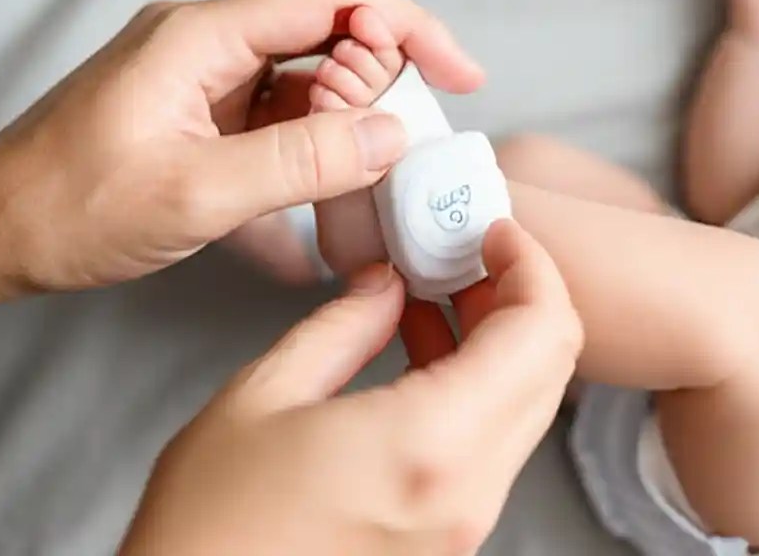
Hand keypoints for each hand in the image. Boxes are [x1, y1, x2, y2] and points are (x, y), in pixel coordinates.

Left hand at [0, 0, 483, 294]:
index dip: (407, 25)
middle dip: (378, 83)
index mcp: (200, 37)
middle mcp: (205, 43)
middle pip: (326, 32)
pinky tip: (328, 195)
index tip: (459, 73)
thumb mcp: (194, 194)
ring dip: (347, 120)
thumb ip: (300, 162)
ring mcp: (201, 78)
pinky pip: (277, 115)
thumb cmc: (66, 209)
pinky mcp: (198, 115)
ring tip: (367, 177)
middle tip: (393, 150)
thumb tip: (390, 136)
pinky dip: (313, 146)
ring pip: (306, 78)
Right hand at [120, 221, 582, 555]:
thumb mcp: (263, 396)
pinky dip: (479, 386)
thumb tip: (386, 281)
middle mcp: (468, 491)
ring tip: (436, 293)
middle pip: (550, 369)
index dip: (531, 266)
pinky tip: (423, 350)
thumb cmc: (208, 524)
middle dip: (521, 295)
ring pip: (528, 406)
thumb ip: (343, 325)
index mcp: (429, 444)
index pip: (540, 334)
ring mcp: (464, 522)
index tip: (493, 232)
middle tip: (464, 254)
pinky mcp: (447, 537)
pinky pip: (494, 444)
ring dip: (500, 340)